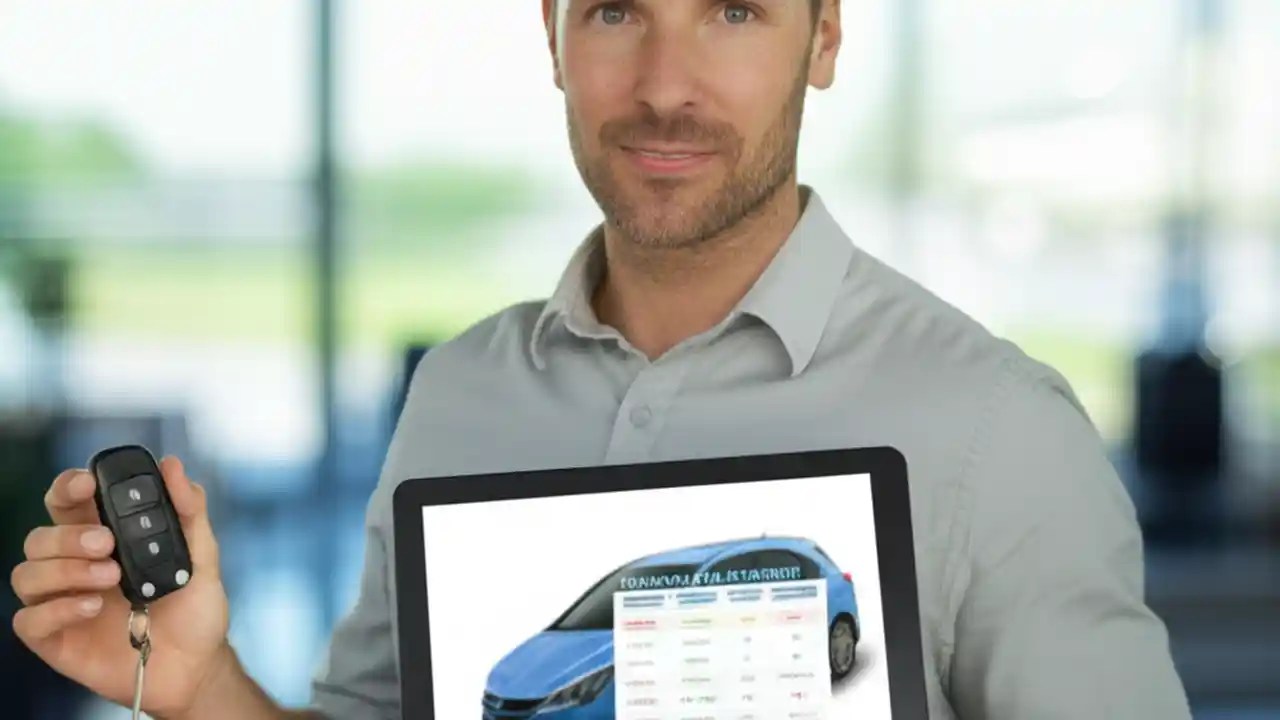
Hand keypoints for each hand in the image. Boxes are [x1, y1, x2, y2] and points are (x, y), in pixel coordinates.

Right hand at [10, 456, 231, 717]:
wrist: (196, 665)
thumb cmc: (194, 608)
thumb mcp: (202, 556)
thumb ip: (189, 510)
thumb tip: (172, 465)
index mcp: (104, 538)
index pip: (68, 503)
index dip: (67, 486)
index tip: (86, 482)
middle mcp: (76, 566)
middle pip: (40, 537)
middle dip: (68, 535)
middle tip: (105, 543)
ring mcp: (61, 602)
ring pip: (27, 574)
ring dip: (64, 570)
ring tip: (111, 578)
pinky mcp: (54, 638)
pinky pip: (28, 619)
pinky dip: (57, 608)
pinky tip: (93, 608)